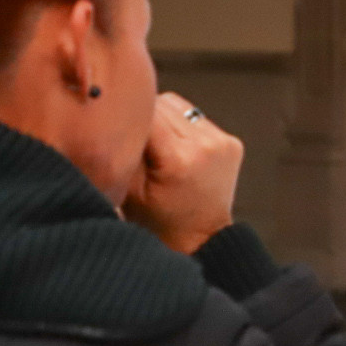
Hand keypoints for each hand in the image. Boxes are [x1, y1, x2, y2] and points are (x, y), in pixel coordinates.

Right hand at [123, 93, 242, 254]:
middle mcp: (205, 146)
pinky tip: (179, 152)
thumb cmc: (157, 222)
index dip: (127, 117)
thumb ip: (123, 150)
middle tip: (137, 142)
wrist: (200, 241)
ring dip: (164, 119)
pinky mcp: (231, 143)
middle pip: (161, 104)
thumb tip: (114, 115)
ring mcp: (222, 142)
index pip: (145, 113)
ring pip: (178, 105)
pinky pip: (195, 117)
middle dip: (145, 118)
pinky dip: (182, 128)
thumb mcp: (128, 191)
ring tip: (158, 148)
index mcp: (177, 159)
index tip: (117, 126)